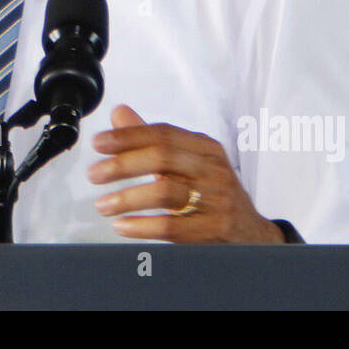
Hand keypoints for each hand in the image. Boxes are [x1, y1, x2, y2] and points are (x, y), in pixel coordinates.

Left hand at [88, 105, 283, 242]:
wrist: (253, 234)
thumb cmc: (215, 194)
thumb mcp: (191, 162)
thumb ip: (154, 140)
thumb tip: (120, 114)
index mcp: (206, 148)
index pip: (163, 134)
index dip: (127, 137)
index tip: (99, 143)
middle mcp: (212, 170)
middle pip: (162, 158)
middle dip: (122, 165)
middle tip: (95, 174)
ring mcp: (216, 200)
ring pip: (165, 192)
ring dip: (128, 198)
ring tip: (103, 205)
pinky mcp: (213, 229)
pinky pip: (172, 226)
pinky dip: (142, 226)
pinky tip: (123, 226)